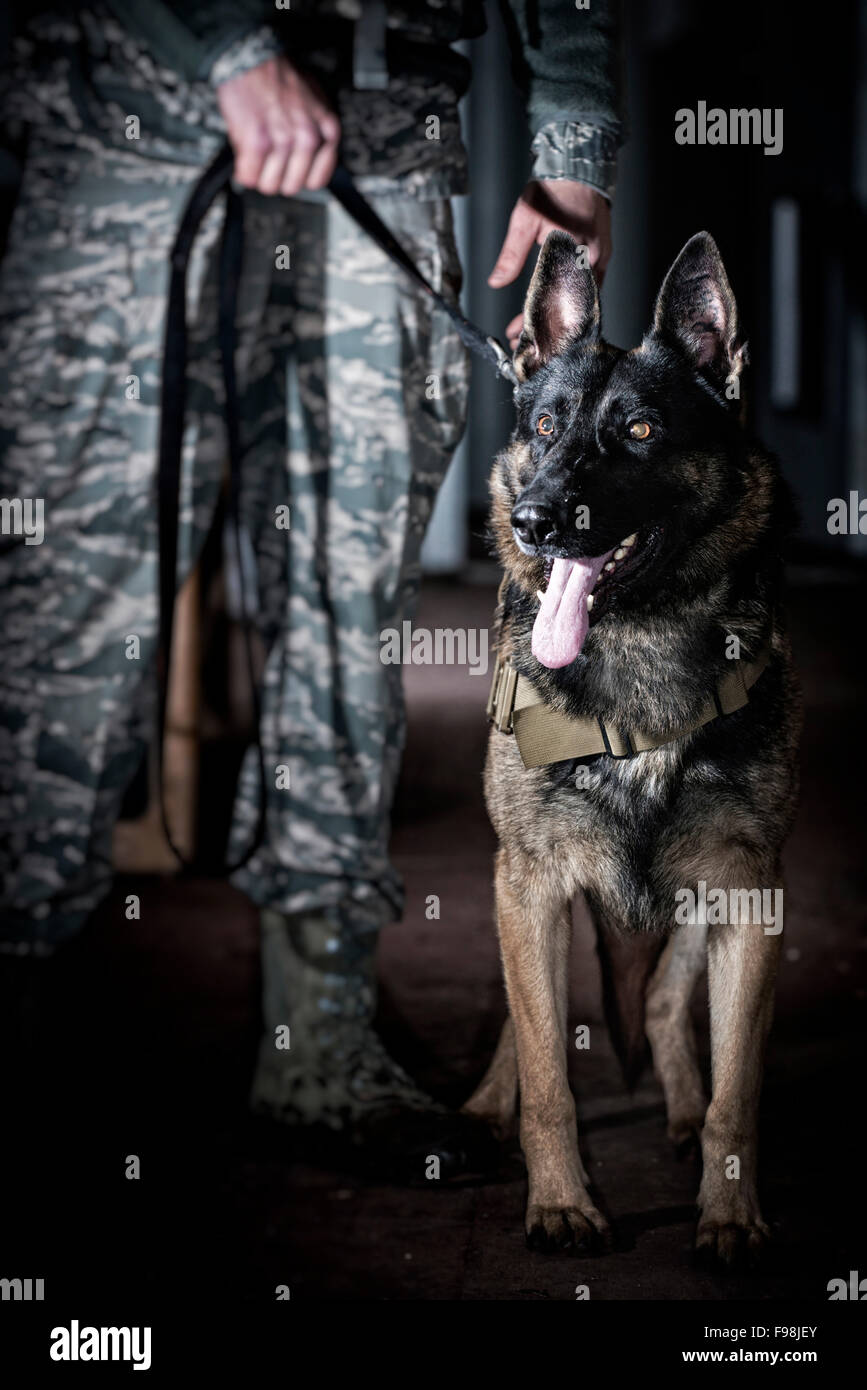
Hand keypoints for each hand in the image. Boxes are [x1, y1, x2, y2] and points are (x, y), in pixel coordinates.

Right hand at [217, 57, 340, 196]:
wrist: (250, 57)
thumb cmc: (278, 75)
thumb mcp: (314, 102)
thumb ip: (317, 132)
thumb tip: (312, 162)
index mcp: (326, 130)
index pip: (316, 180)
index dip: (298, 176)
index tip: (289, 170)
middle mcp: (308, 138)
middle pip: (291, 186)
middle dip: (277, 175)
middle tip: (269, 159)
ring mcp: (284, 142)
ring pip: (269, 185)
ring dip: (259, 172)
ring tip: (257, 151)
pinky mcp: (258, 143)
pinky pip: (249, 177)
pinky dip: (243, 169)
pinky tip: (245, 153)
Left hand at [488, 180, 611, 348]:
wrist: (580, 169)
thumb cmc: (552, 191)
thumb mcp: (524, 219)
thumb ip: (511, 254)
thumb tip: (496, 283)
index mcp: (572, 250)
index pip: (549, 296)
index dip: (532, 318)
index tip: (518, 333)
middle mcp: (592, 258)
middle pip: (569, 305)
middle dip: (547, 326)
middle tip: (526, 340)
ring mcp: (601, 258)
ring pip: (583, 300)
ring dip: (561, 317)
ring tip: (540, 331)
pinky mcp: (604, 255)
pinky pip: (590, 288)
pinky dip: (574, 302)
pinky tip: (559, 312)